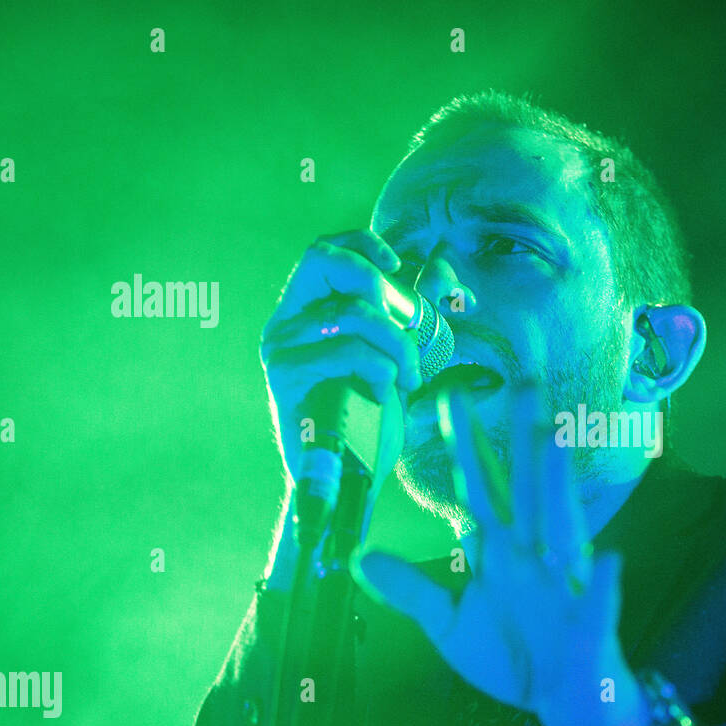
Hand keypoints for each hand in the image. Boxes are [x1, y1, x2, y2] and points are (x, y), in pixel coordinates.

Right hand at [259, 228, 422, 488]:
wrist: (349, 480)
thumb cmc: (369, 419)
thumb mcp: (397, 359)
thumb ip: (414, 314)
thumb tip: (444, 270)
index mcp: (305, 312)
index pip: (324, 250)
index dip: (363, 246)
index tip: (398, 267)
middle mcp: (285, 324)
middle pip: (328, 262)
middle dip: (382, 290)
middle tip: (408, 333)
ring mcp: (281, 350)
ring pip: (354, 314)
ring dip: (398, 346)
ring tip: (405, 379)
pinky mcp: (286, 378)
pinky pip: (349, 351)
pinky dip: (382, 368)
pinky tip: (383, 394)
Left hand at [352, 384, 649, 725]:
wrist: (562, 702)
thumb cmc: (513, 654)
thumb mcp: (449, 624)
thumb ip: (411, 589)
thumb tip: (359, 555)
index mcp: (499, 552)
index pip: (479, 488)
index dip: (465, 444)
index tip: (451, 394)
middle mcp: (533, 555)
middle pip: (526, 486)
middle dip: (523, 434)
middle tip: (524, 377)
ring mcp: (564, 585)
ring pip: (562, 525)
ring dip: (557, 483)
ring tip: (555, 438)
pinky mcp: (589, 623)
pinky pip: (599, 600)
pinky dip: (604, 582)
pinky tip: (608, 559)